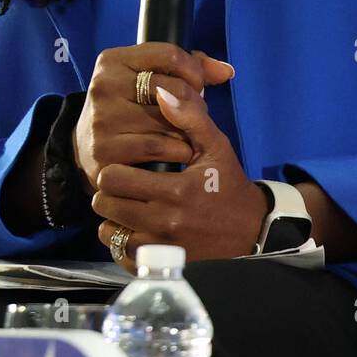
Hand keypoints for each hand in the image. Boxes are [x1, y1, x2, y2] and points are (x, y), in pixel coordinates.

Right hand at [73, 44, 235, 195]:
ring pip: (168, 120)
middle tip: (192, 116)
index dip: (194, 71)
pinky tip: (176, 152)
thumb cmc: (131, 108)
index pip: (170, 54)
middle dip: (193, 104)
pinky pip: (159, 147)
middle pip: (172, 88)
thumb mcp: (150, 80)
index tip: (196, 86)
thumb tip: (227, 71)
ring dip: (187, 131)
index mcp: (113, 60)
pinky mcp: (105, 149)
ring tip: (184, 135)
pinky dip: (177, 151)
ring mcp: (102, 118)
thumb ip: (190, 68)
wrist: (90, 148)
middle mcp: (103, 85)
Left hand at [92, 64, 270, 271]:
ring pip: (108, 231)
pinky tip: (135, 228)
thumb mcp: (216, 147)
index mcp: (176, 190)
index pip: (114, 178)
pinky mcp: (160, 266)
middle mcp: (166, 222)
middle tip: (125, 186)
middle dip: (111, 192)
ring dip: (114, 218)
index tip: (128, 167)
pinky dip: (121, 242)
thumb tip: (161, 91)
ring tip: (129, 207)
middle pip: (105, 203)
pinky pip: (120, 254)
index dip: (116, 169)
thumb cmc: (229, 185)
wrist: (251, 230)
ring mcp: (162, 248)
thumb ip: (189, 118)